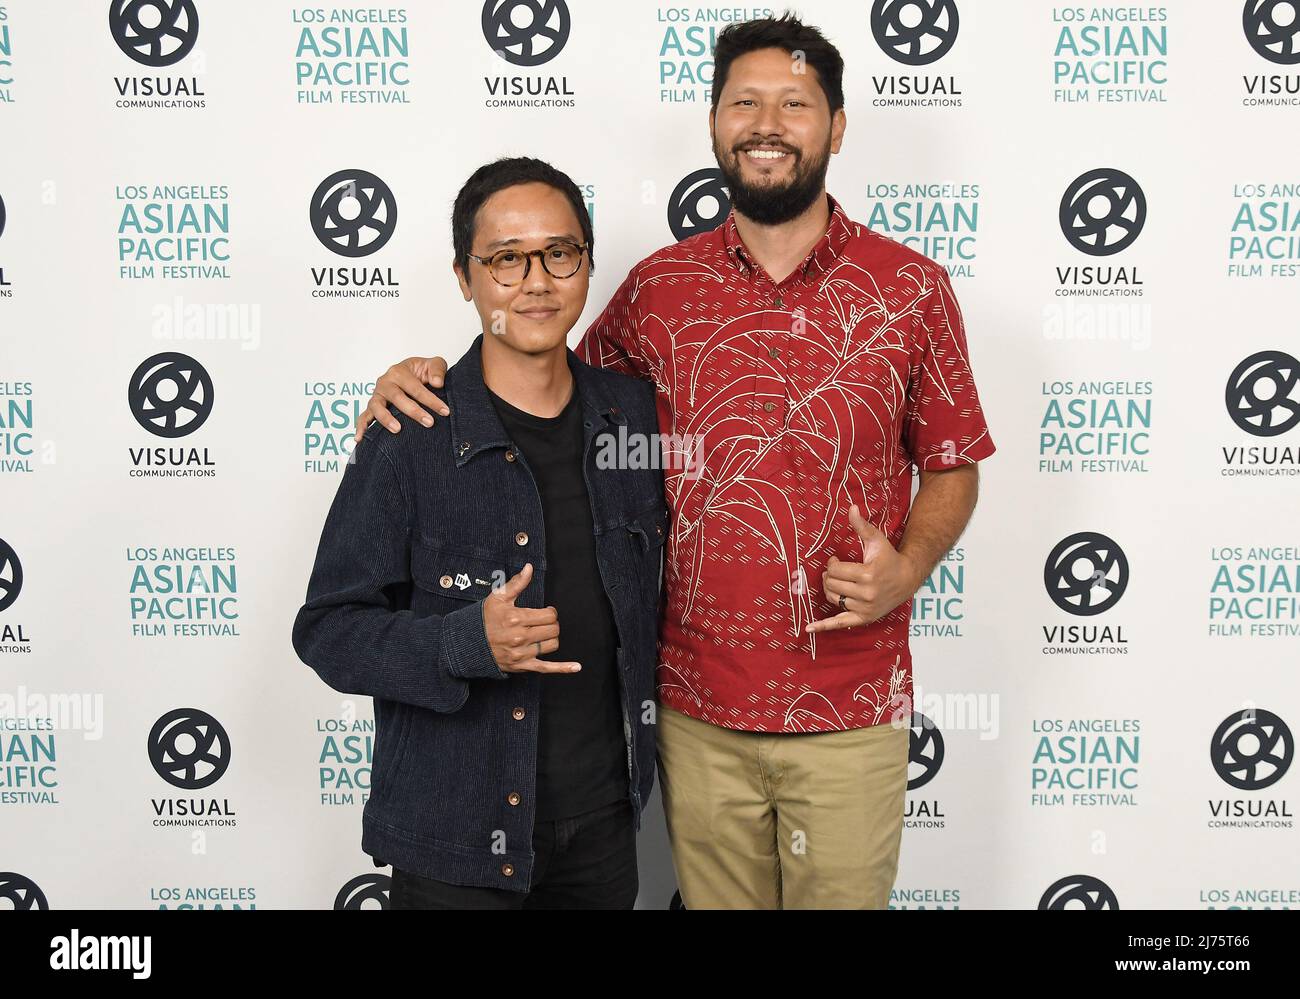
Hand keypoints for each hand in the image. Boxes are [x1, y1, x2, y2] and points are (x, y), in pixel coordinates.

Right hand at [354, 355, 450, 442]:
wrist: (411, 373)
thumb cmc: (422, 371)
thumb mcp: (433, 364)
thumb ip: (437, 369)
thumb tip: (437, 383)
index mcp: (399, 371)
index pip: (416, 387)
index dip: (431, 400)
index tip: (445, 411)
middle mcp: (385, 382)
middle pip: (397, 397)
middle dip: (413, 411)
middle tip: (429, 422)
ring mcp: (377, 395)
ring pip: (377, 406)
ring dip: (386, 418)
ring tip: (397, 429)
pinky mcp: (372, 406)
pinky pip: (363, 416)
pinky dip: (361, 427)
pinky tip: (360, 438)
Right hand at [482, 563, 580, 673]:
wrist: (467, 644)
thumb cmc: (483, 620)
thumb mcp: (498, 598)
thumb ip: (517, 583)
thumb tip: (529, 568)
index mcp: (516, 618)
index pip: (549, 615)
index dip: (550, 612)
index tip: (545, 612)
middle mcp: (520, 637)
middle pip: (553, 629)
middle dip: (551, 624)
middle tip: (542, 622)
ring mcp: (522, 653)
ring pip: (552, 645)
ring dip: (551, 638)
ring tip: (542, 634)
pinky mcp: (522, 666)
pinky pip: (546, 668)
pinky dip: (563, 668)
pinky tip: (576, 667)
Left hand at [806, 504, 922, 633]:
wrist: (907, 579)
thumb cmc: (889, 557)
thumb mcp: (876, 540)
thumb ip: (861, 526)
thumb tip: (851, 507)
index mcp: (867, 575)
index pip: (835, 571)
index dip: (832, 564)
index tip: (836, 560)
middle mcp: (866, 594)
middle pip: (831, 585)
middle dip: (830, 576)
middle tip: (837, 571)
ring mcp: (865, 609)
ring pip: (833, 599)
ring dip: (831, 590)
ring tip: (839, 582)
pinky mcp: (864, 618)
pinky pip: (839, 624)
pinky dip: (823, 626)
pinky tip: (808, 629)